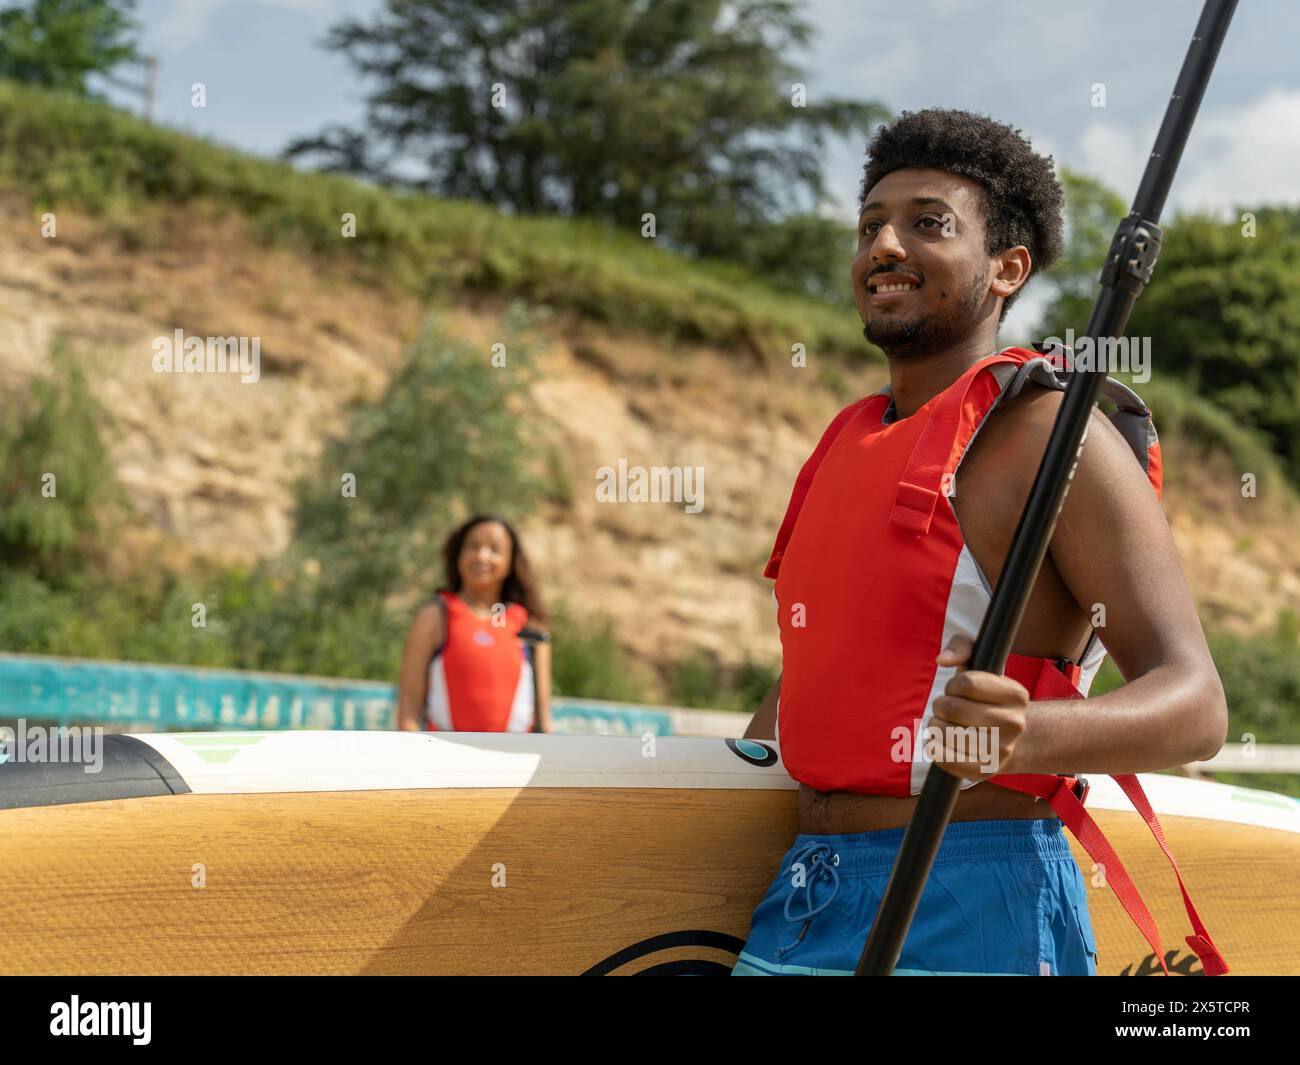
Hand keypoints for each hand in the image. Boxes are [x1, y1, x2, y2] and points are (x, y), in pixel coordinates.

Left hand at [929, 634, 1029, 779]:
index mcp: (1015, 694)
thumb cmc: (988, 696)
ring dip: (935, 727)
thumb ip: (961, 646)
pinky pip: (947, 760)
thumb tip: (942, 660)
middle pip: (952, 708)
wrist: (1014, 740)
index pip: (965, 682)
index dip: (953, 684)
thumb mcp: (981, 663)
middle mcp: (1014, 723)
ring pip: (945, 734)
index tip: (958, 689)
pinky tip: (939, 743)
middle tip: (946, 709)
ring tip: (942, 725)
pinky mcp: (986, 771)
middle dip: (940, 706)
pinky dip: (935, 749)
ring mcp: (1002, 750)